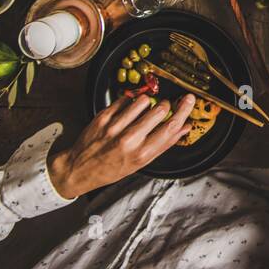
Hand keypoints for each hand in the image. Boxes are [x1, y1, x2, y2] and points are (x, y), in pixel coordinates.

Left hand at [47, 93, 194, 198]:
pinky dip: (129, 102)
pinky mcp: (103, 117)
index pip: (170, 127)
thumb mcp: (141, 162)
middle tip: (161, 109)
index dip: (183, 110)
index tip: (189, 99)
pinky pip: (125, 100)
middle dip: (164, 106)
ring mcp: (114, 127)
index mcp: (141, 154)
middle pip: (159, 111)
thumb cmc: (112, 168)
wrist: (79, 169)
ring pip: (142, 101)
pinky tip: (126, 112)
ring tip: (141, 111)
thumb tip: (185, 127)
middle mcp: (128, 140)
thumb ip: (164, 144)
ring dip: (146, 103)